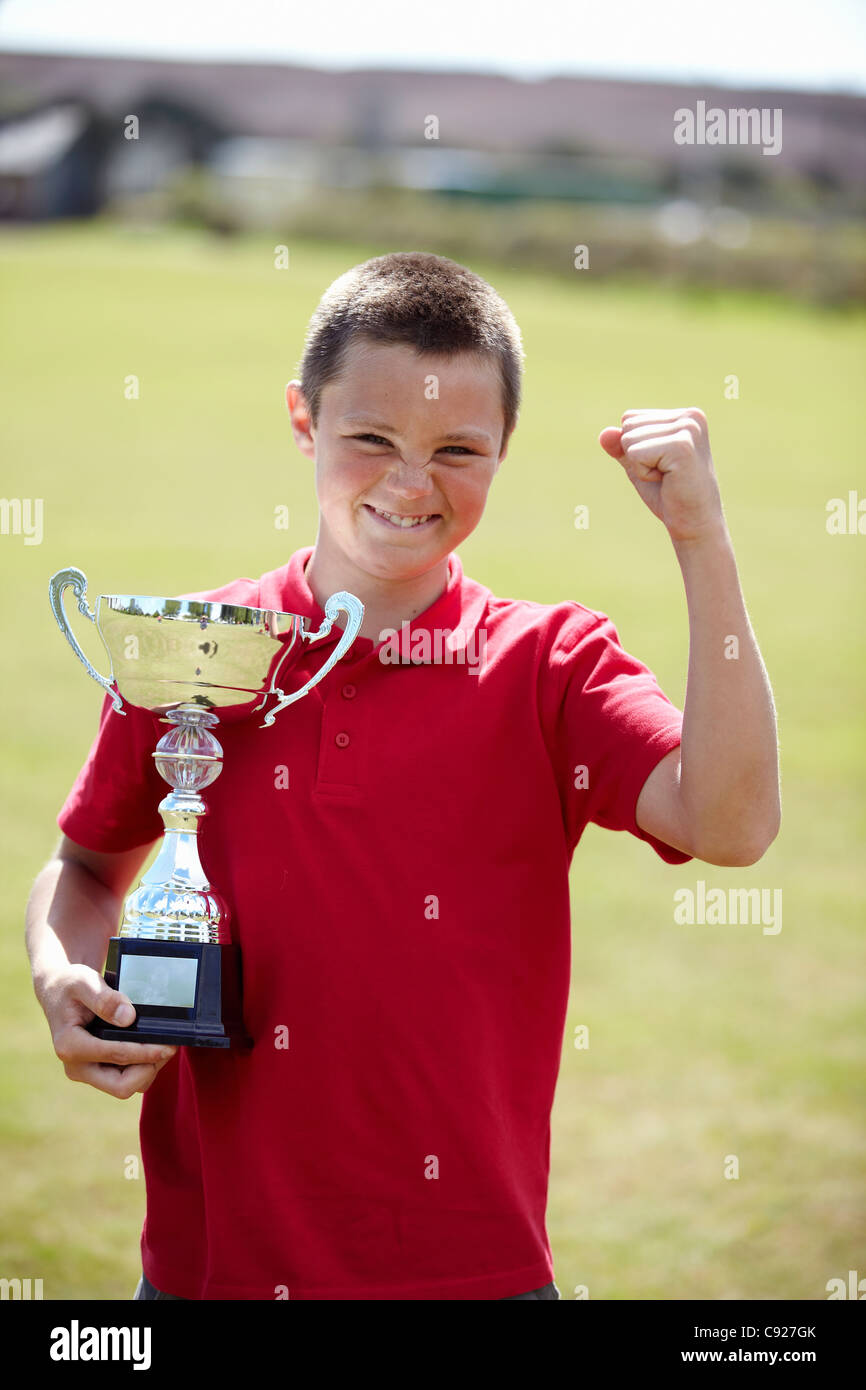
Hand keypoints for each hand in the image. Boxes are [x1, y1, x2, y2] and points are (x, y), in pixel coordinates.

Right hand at [40, 964, 177, 1098]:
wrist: (59, 992)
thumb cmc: (70, 986)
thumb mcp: (84, 982)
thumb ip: (104, 999)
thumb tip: (128, 1018)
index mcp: (70, 1046)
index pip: (116, 1057)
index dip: (145, 1053)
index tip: (167, 1046)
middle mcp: (77, 1066)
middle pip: (121, 1087)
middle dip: (148, 1069)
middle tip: (168, 1048)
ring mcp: (87, 1072)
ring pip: (126, 1086)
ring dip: (148, 1070)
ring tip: (162, 1045)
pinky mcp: (97, 1071)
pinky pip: (125, 1080)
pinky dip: (142, 1067)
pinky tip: (150, 1046)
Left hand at [598, 408, 725, 543]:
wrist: (693, 523)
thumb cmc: (669, 494)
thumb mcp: (639, 465)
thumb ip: (621, 446)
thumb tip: (604, 433)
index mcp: (685, 414)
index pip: (630, 417)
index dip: (636, 447)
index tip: (662, 464)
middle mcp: (690, 416)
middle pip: (628, 425)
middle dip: (637, 456)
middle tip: (665, 474)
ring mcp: (688, 429)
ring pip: (629, 439)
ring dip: (641, 466)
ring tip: (667, 477)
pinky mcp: (682, 446)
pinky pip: (635, 455)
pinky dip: (643, 474)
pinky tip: (667, 480)